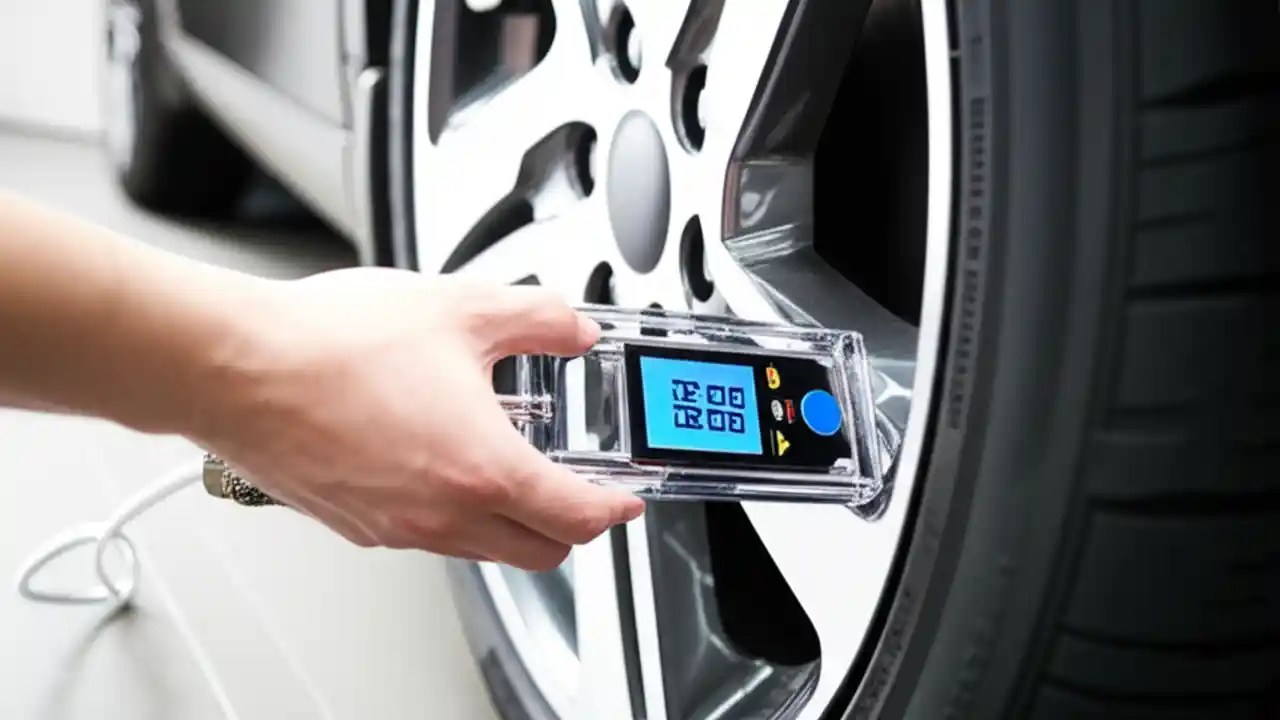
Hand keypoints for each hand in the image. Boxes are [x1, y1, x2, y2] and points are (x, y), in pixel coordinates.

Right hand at [196, 268, 643, 569]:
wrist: (232, 365)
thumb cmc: (330, 343)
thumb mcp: (462, 308)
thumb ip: (539, 319)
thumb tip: (574, 330)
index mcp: (482, 470)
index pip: (577, 518)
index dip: (614, 511)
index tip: (625, 500)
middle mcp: (440, 516)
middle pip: (536, 552)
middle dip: (569, 525)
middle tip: (575, 485)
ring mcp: (395, 528)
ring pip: (481, 549)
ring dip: (508, 518)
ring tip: (501, 458)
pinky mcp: (356, 525)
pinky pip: (426, 535)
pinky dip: (451, 511)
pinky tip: (436, 454)